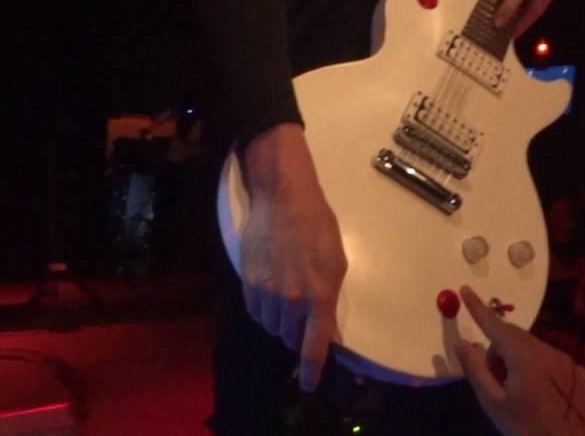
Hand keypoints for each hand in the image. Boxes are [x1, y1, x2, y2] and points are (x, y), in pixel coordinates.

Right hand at [239, 123, 347, 391]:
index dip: (313, 370)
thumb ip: (330, 300)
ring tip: (287, 295)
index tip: (311, 385)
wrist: (283, 199)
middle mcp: (292, 300)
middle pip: (290, 337)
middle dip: (297, 333)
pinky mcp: (248, 283)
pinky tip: (271, 290)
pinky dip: (264, 310)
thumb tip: (327, 330)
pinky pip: (255, 312)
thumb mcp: (336, 262)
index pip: (313, 346)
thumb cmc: (318, 227)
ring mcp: (267, 293)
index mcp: (320, 296)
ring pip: (272, 326)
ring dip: (280, 321)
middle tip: (302, 312)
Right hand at [454, 286, 584, 435]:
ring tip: (518, 392)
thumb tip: (461, 343)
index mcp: (524, 357)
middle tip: (494, 379)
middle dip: (498, 351)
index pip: (495, 325)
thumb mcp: (493, 403)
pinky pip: (550, 360)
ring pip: (532, 348)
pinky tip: (540, 393)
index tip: (465, 289)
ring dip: (518, 360)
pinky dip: (539, 369)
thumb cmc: (526, 428)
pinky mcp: (578, 372)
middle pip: (513, 337)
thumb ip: (476, 369)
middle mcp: (547, 351)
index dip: (478, 308)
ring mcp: (565, 360)